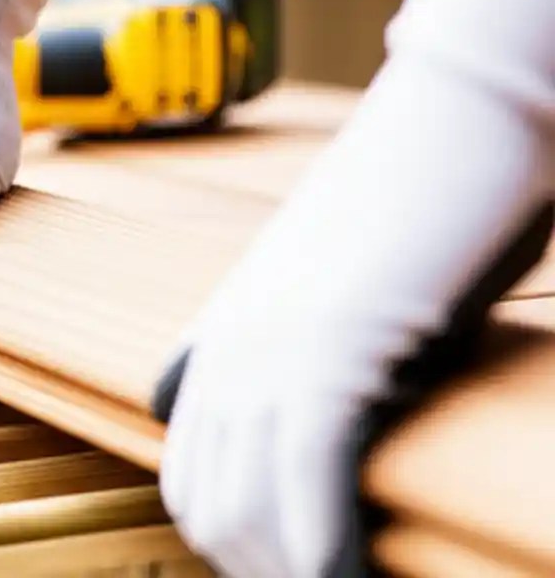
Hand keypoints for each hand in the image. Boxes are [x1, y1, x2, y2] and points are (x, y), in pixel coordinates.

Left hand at [156, 0, 554, 574]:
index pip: (189, 475)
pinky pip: (307, 476)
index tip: (277, 567)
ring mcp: (270, 349)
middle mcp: (228, 350)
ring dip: (288, 569)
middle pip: (206, 504)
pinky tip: (345, 576)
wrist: (457, 115)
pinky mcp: (330, 345)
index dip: (230, 540)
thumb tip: (313, 422)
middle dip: (255, 567)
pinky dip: (322, 545)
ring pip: (246, 507)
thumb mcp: (336, 295)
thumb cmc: (417, 205)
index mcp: (223, 340)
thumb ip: (302, 356)